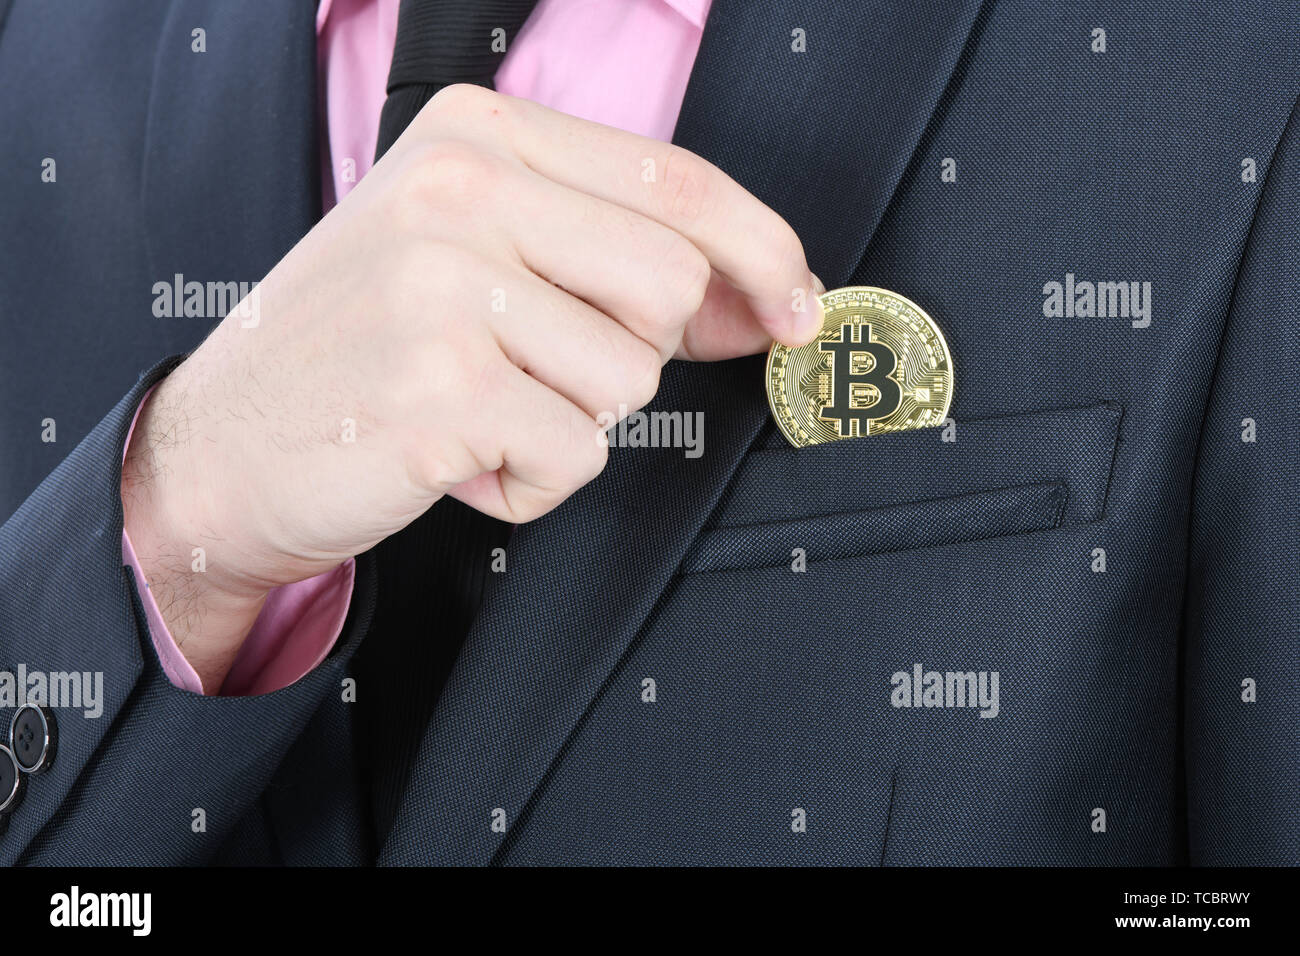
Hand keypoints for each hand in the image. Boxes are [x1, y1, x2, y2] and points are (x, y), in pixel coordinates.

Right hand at [121, 85, 821, 688]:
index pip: (675, 180)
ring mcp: (444, 286)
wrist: (219, 447)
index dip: (763, 252)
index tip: (796, 309)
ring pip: (628, 380)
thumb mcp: (474, 255)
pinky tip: (453, 457)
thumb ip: (610, 255)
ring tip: (475, 410)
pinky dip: (529, 483)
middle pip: (670, 286)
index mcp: (477, 135)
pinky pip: (574, 457)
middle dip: (630, 355)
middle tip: (534, 370)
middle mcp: (459, 190)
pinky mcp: (441, 389)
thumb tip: (758, 302)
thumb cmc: (364, 350)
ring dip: (567, 421)